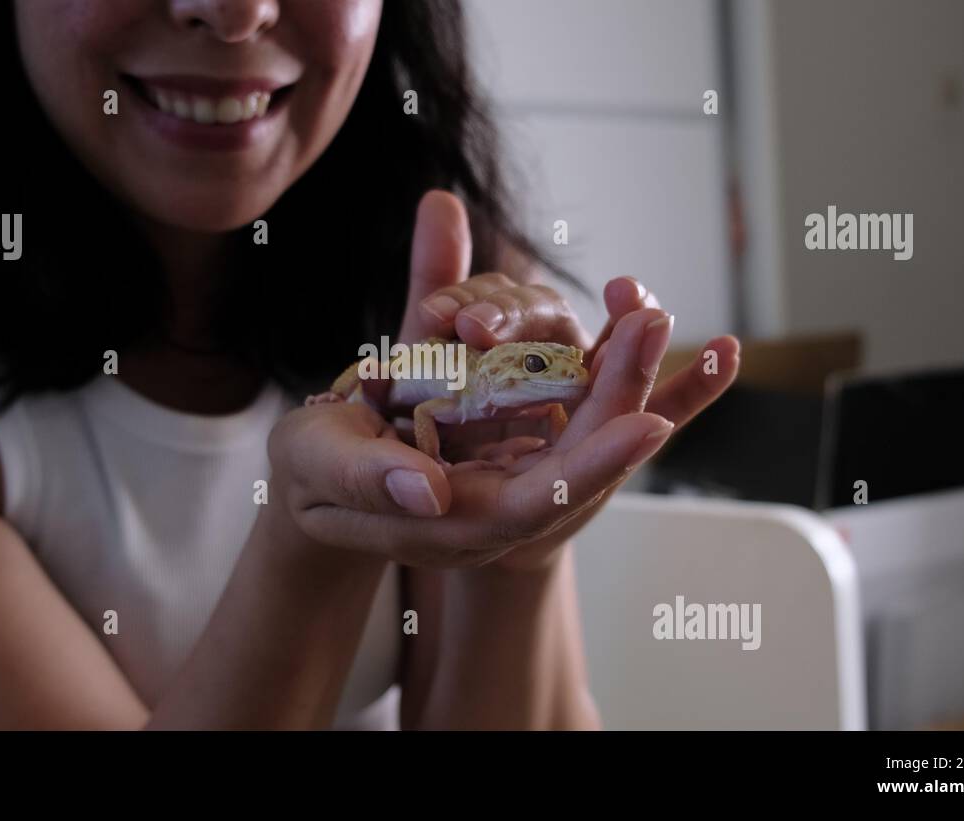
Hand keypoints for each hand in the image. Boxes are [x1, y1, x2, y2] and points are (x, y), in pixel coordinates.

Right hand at [268, 191, 738, 569]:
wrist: (316, 474)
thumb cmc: (309, 471)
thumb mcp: (318, 464)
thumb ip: (367, 477)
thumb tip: (427, 488)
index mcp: (455, 523)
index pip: (540, 500)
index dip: (594, 463)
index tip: (648, 421)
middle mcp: (497, 508)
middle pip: (577, 461)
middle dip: (619, 394)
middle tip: (655, 324)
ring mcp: (508, 475)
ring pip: (580, 432)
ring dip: (618, 375)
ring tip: (651, 314)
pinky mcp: (509, 441)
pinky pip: (566, 409)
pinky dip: (598, 368)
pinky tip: (626, 323)